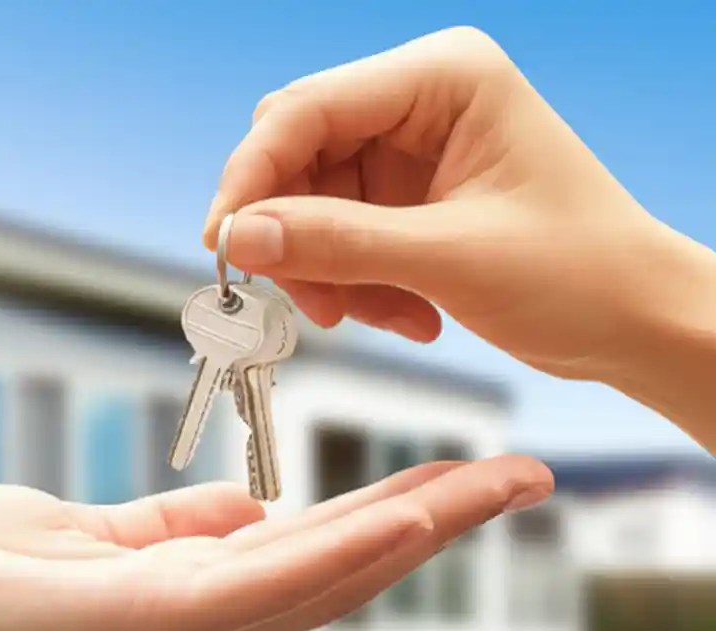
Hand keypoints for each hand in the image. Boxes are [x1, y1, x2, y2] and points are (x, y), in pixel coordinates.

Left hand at [0, 456, 547, 630]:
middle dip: (431, 523)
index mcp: (181, 596)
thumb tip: (250, 511)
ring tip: (489, 487)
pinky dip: (337, 551)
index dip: (390, 519)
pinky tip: (401, 516)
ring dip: (409, 532)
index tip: (461, 477)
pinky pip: (256, 584)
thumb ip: (174, 529)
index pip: (307, 555)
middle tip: (524, 477)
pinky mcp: (137, 621)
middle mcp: (191, 626)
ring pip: (315, 579)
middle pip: (333, 570)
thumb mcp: (87, 532)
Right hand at [205, 27, 715, 386]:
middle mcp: (418, 101)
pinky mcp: (402, 198)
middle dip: (294, 233)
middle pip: (296, 154)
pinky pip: (335, 236)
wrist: (636, 323)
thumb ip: (338, 244)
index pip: (308, 109)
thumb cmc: (584, 273)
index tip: (223, 241)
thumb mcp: (451, 259)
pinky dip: (353, 284)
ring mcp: (407, 150)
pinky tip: (407, 313)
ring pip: (307, 204)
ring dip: (328, 272)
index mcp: (444, 77)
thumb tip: (240, 238)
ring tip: (384, 315)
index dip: (253, 175)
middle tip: (306, 298)